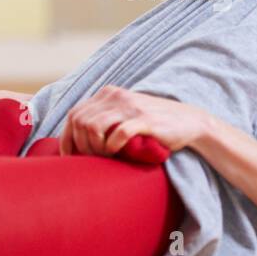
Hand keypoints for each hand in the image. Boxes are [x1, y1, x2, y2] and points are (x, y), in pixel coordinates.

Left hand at [59, 86, 210, 157]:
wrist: (189, 121)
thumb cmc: (153, 125)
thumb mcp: (124, 115)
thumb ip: (103, 119)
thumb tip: (76, 141)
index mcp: (107, 94)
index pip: (74, 115)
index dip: (67, 139)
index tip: (70, 159)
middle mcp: (115, 96)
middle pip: (79, 121)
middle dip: (81, 146)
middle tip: (92, 161)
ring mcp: (130, 107)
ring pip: (93, 127)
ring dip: (94, 148)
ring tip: (105, 158)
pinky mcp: (145, 120)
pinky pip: (118, 133)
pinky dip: (112, 147)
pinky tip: (116, 154)